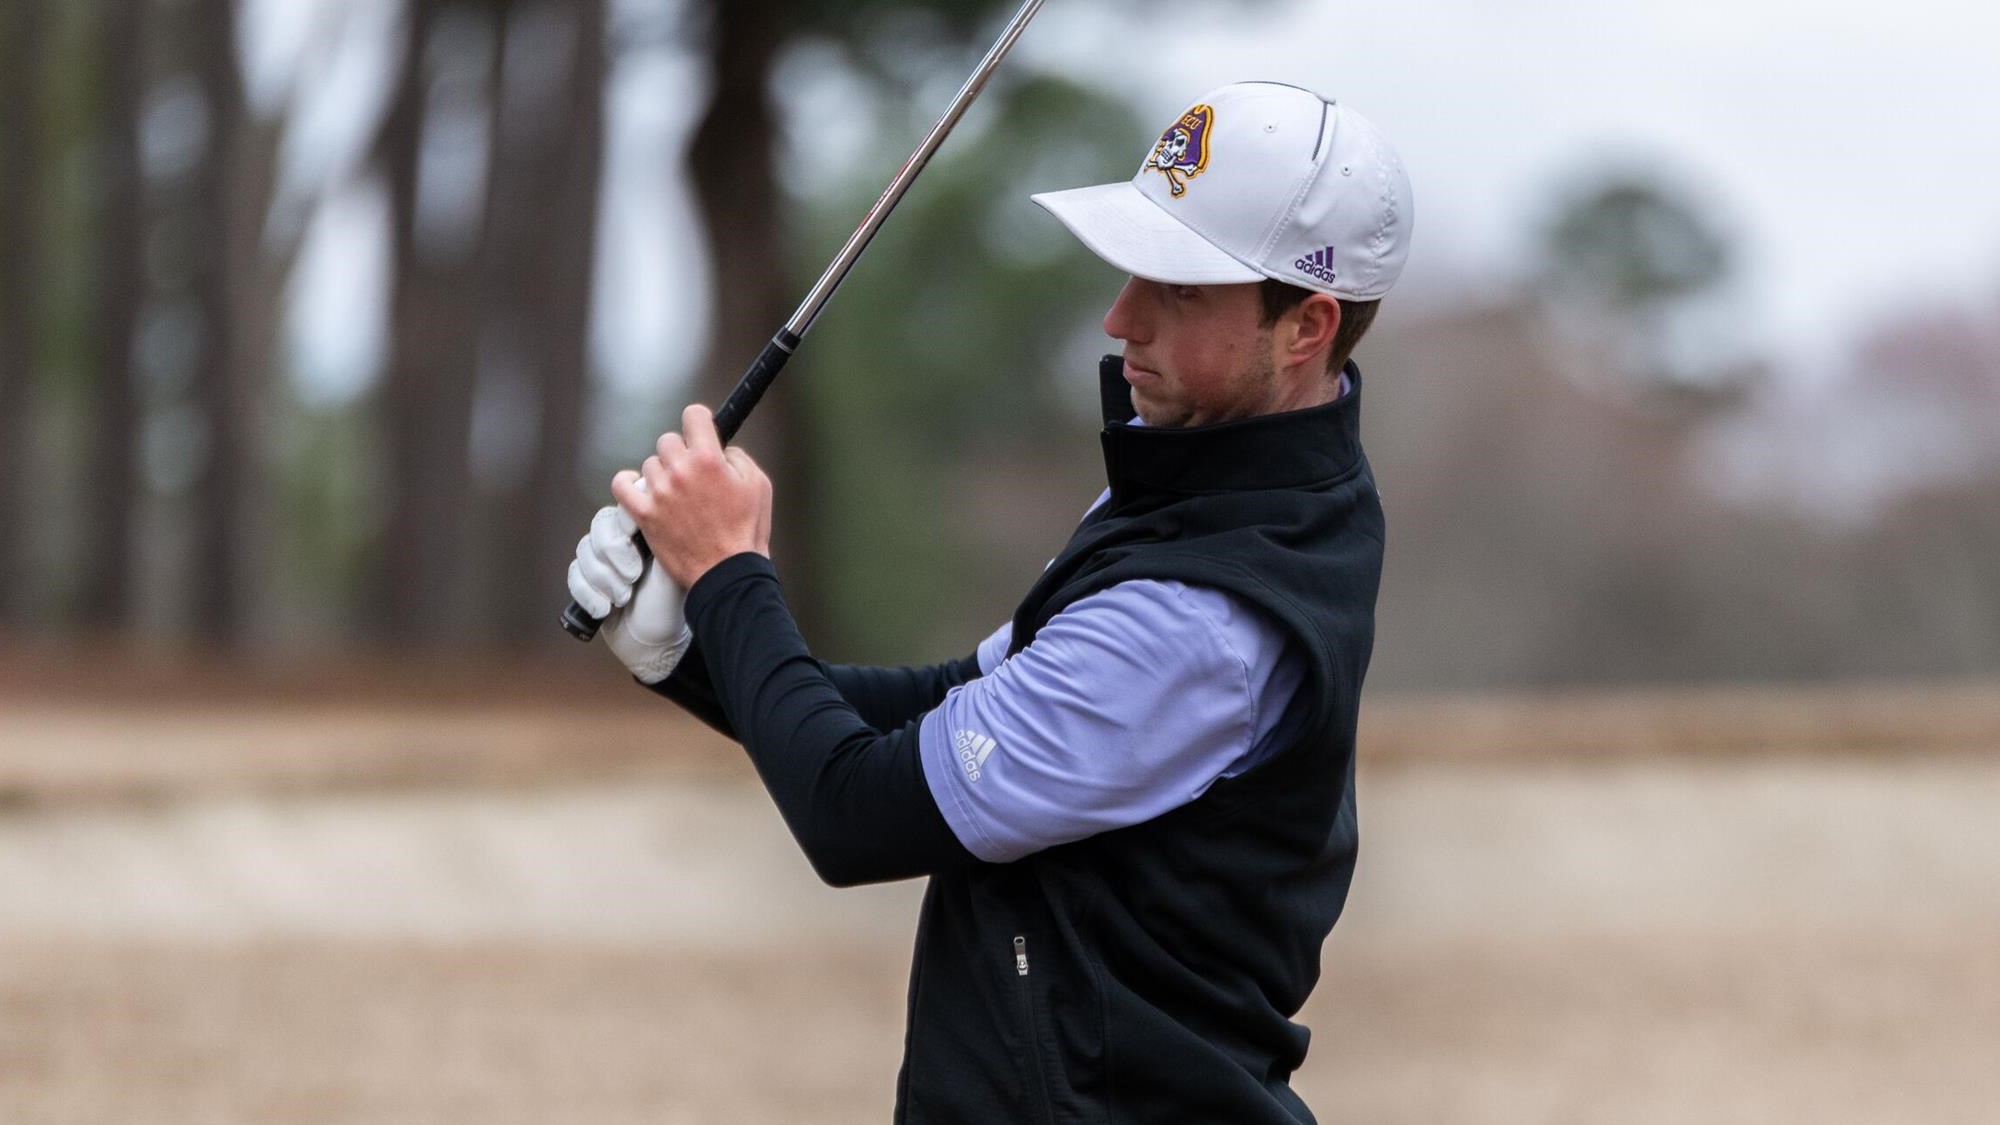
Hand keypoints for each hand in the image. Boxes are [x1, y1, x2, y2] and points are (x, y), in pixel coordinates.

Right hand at [567, 501, 691, 682]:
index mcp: (647, 531)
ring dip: (604, 580)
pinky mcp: (588, 582)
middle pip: (599, 526)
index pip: (624, 507)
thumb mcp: (670, 565)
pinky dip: (589, 594)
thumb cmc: (672, 605)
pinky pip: (574, 575)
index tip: (636, 538)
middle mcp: (624, 542)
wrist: (659, 645)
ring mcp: (604, 561)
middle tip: (634, 577)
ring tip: (625, 597)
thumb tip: (647, 500)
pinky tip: (606, 608)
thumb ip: (658, 531)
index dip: (624, 524)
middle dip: (614, 556)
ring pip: (584, 551)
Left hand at [613, 404, 771, 588]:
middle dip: (681, 453)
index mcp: (709, 459)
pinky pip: (622, 485)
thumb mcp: (758, 484)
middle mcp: (680, 470)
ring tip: (676, 493)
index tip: (700, 432)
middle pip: (668, 441)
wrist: (727, 572)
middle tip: (692, 473)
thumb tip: (721, 450)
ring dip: (662, 474)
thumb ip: (737, 457)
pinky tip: (639, 488)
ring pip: (650, 464)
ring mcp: (659, 492)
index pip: (693, 415)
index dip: (699, 422)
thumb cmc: (746, 531)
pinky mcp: (644, 514)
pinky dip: (628, 483)